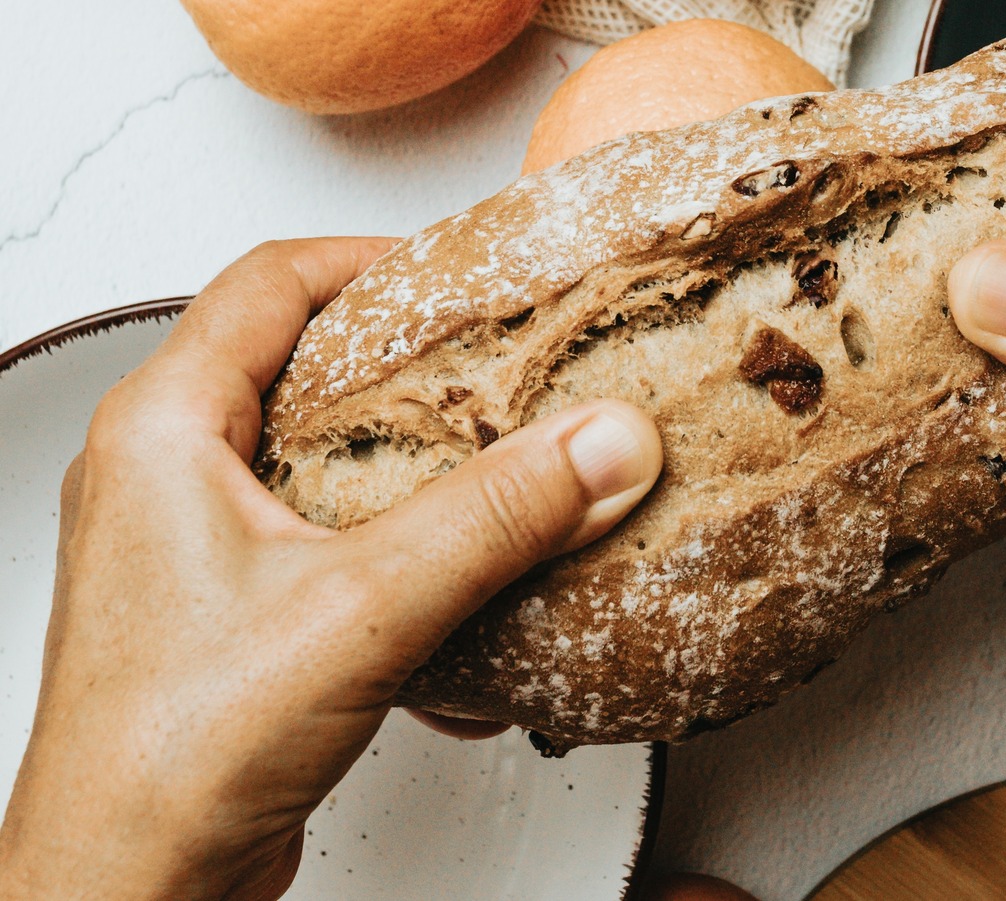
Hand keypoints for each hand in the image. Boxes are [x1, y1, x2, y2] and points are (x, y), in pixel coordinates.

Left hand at [0, 239, 662, 899]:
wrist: (127, 886)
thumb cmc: (171, 753)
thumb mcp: (364, 607)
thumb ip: (496, 517)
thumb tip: (597, 444)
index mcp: (162, 432)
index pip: (269, 283)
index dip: (374, 260)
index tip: (462, 270)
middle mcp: (161, 477)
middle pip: (296, 364)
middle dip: (406, 364)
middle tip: (495, 364)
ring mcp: (188, 548)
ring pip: (313, 457)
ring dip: (406, 460)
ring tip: (491, 463)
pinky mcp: (224, 612)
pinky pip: (320, 539)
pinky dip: (393, 543)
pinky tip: (457, 583)